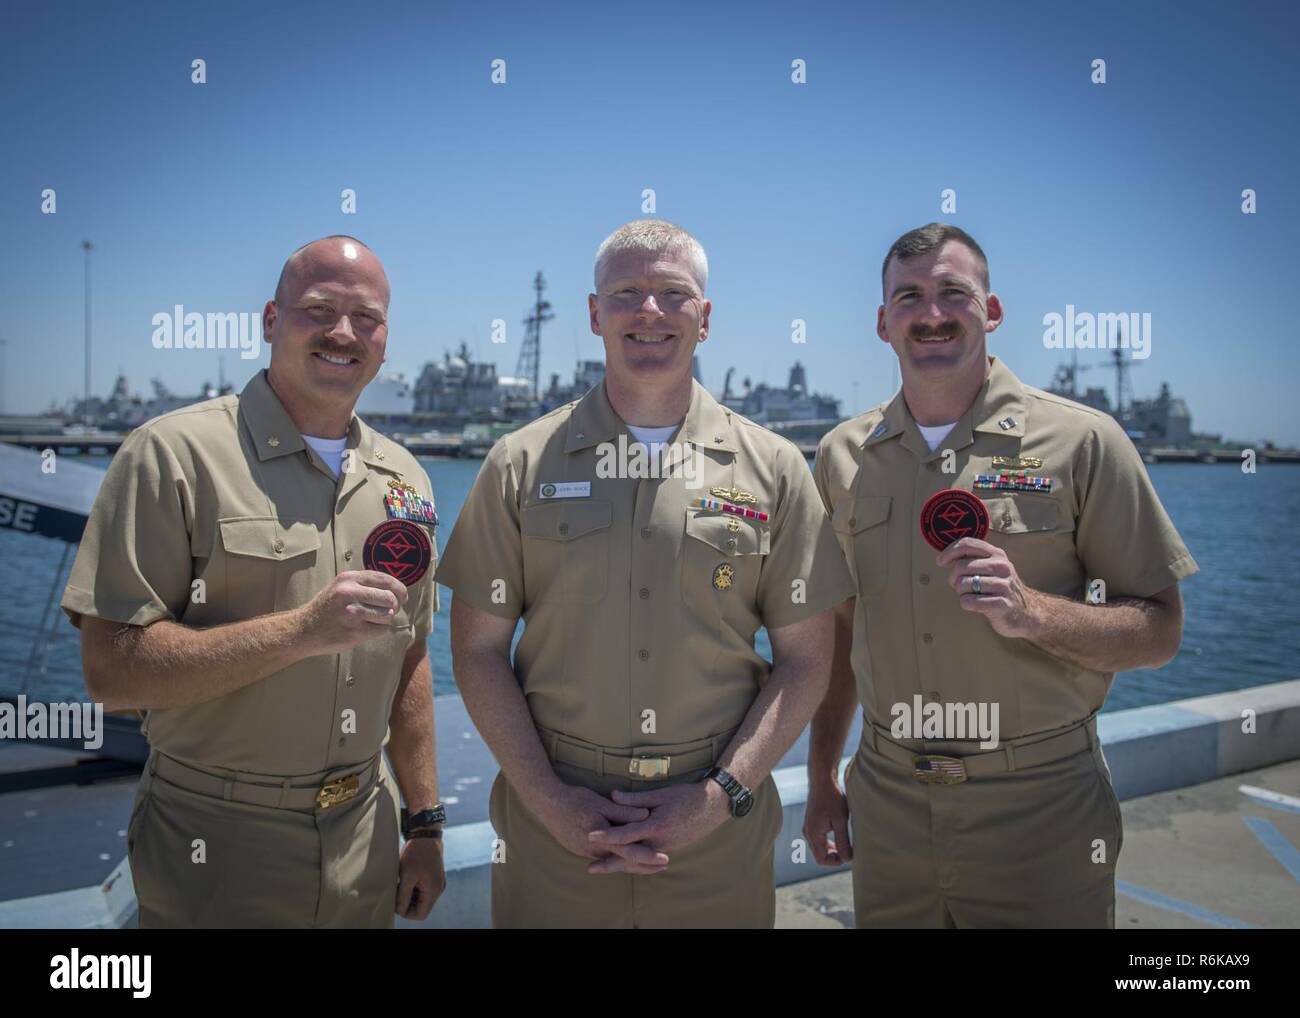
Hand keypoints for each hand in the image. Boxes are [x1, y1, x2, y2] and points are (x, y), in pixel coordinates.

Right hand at [298, 570, 409, 653]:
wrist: (304, 629)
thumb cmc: (327, 608)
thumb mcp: (341, 586)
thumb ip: (363, 584)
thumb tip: (394, 588)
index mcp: (349, 578)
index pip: (385, 579)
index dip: (399, 588)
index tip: (402, 596)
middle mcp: (350, 593)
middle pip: (390, 598)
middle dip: (394, 606)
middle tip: (389, 611)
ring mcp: (352, 613)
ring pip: (387, 615)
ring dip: (385, 620)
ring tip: (373, 620)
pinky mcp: (354, 631)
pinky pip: (381, 630)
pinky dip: (378, 631)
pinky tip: (367, 629)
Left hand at [395, 835, 445, 920]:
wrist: (426, 833)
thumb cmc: (416, 853)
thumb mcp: (406, 876)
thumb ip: (403, 896)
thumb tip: (399, 910)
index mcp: (433, 890)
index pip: (420, 914)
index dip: (406, 912)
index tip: (395, 902)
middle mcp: (438, 888)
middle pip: (421, 907)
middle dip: (407, 903)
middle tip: (396, 892)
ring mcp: (437, 882)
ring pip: (421, 898)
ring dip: (409, 895)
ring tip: (400, 883)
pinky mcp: (434, 876)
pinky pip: (423, 889)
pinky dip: (414, 887)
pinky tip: (406, 878)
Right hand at [534, 783, 668, 874]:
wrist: (547, 804)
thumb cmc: (575, 800)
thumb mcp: (602, 803)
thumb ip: (624, 811)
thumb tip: (646, 815)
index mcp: (602, 839)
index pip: (631, 852)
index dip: (649, 857)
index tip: (665, 860)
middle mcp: (594, 851)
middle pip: (624, 862)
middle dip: (644, 865)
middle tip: (664, 866)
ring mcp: (585, 852)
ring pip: (613, 861)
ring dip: (631, 863)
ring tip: (649, 863)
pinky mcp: (579, 850)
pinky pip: (603, 857)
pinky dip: (617, 859)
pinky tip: (623, 857)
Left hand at [586, 778, 731, 869]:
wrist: (713, 807)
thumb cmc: (686, 796)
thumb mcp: (661, 794)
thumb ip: (636, 799)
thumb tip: (612, 796)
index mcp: (656, 826)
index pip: (626, 834)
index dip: (607, 836)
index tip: (590, 836)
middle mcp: (660, 842)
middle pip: (630, 856)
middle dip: (610, 863)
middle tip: (590, 868)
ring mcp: (666, 848)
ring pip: (639, 861)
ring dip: (621, 865)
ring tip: (602, 868)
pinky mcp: (669, 848)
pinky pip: (648, 859)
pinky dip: (634, 863)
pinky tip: (624, 864)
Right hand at [802, 776, 851, 865]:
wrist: (822, 780)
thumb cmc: (832, 798)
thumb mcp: (840, 821)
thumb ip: (843, 841)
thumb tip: (847, 859)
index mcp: (813, 834)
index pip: (821, 859)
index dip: (835, 862)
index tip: (848, 856)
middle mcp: (807, 833)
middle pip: (819, 855)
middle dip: (834, 856)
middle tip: (849, 851)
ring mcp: (808, 828)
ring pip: (819, 848)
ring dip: (832, 850)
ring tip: (846, 844)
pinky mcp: (811, 823)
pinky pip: (818, 840)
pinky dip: (828, 842)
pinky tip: (839, 836)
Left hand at [936, 537, 1041, 638]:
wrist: (1027, 613)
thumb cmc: (1001, 589)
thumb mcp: (991, 568)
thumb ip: (972, 559)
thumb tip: (945, 557)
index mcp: (997, 554)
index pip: (967, 544)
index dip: (948, 552)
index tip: (940, 562)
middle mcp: (1001, 567)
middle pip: (960, 566)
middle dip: (953, 578)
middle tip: (959, 586)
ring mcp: (1004, 585)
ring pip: (963, 585)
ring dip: (960, 592)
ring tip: (971, 595)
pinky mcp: (1002, 604)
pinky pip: (969, 602)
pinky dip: (966, 604)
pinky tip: (974, 604)